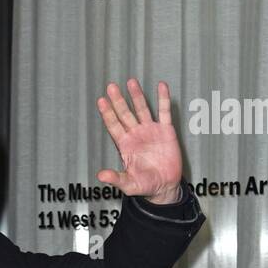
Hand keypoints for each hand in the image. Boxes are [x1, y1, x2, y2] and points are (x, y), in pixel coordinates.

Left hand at [96, 79, 182, 204]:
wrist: (164, 186)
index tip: (101, 101)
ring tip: (131, 82)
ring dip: (136, 96)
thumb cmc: (145, 186)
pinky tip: (161, 86)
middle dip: (118, 100)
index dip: (108, 114)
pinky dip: (163, 99)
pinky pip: (164, 112)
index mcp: (126, 145)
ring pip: (142, 109)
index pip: (114, 126)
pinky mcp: (166, 131)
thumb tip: (100, 176)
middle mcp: (136, 135)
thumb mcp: (129, 184)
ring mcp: (150, 131)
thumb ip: (116, 178)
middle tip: (111, 87)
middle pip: (125, 113)